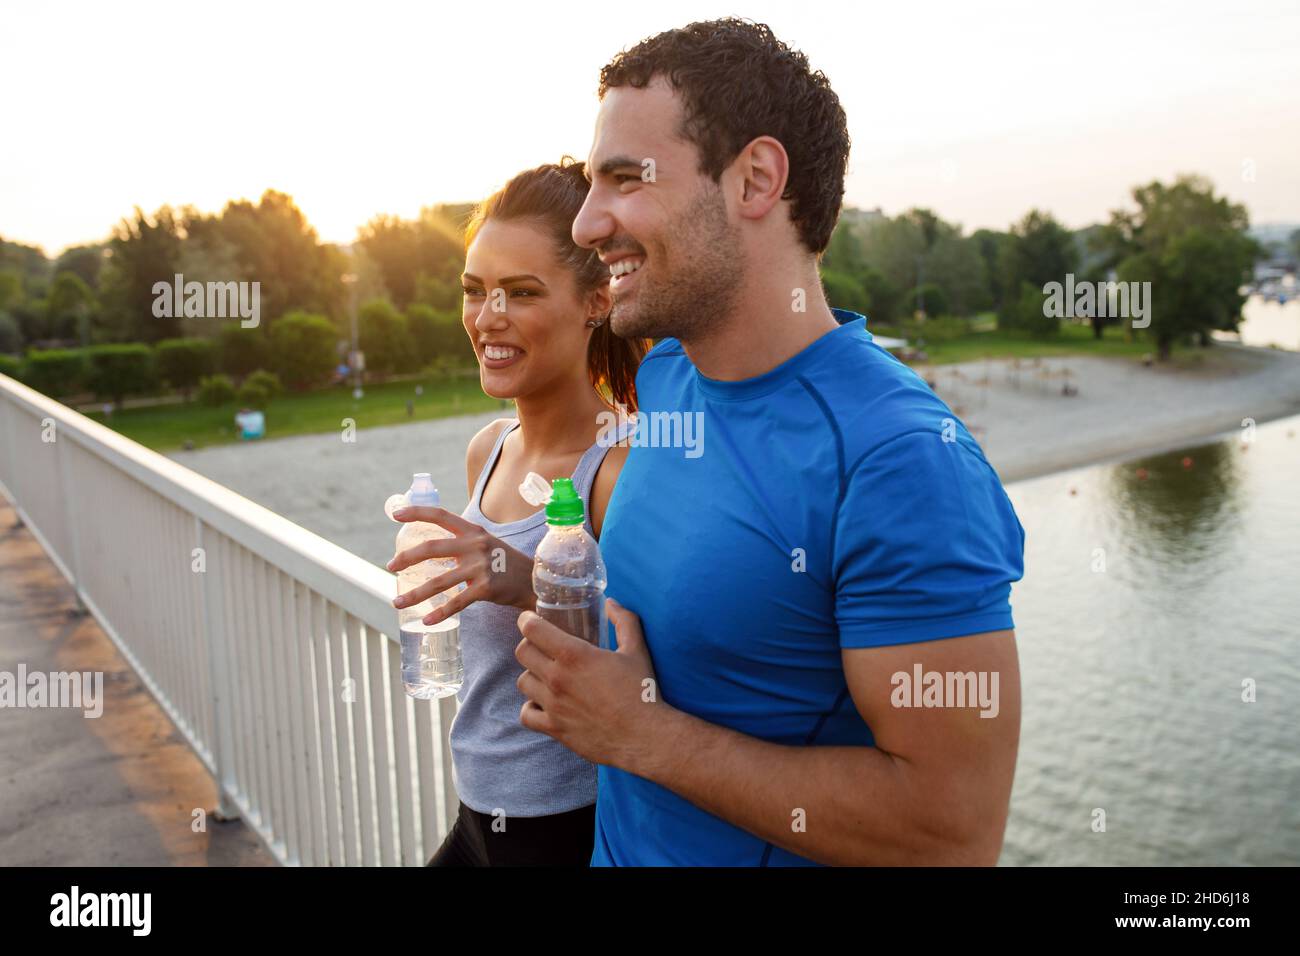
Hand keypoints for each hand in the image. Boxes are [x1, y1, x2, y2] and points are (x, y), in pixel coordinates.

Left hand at [387, 505, 535, 625]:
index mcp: (473, 531)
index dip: (417, 512)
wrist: (534, 581)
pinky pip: (457, 602)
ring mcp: (481, 567)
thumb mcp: (486, 543)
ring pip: (439, 581)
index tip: (396, 514)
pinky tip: (427, 621)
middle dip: (406, 558)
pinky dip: (440, 613)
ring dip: (415, 593)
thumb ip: (463, 542)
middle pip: (432, 548)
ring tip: (397, 602)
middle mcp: (475, 545)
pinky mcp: (486, 588)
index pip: (441, 516)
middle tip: (391, 567)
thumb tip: (431, 549)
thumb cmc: (505, 563)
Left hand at [514, 598, 667, 769]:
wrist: (644, 736)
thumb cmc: (641, 691)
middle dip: (530, 645)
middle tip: (542, 647)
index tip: (530, 620)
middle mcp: (557, 678)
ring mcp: (553, 705)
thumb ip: (624, 621)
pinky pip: (526, 714)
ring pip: (523, 682)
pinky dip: (531, 707)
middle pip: (522, 653)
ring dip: (532, 675)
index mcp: (574, 655)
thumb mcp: (636, 650)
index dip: (527, 621)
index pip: (532, 630)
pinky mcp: (554, 728)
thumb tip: (612, 603)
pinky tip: (544, 704)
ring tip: (546, 675)